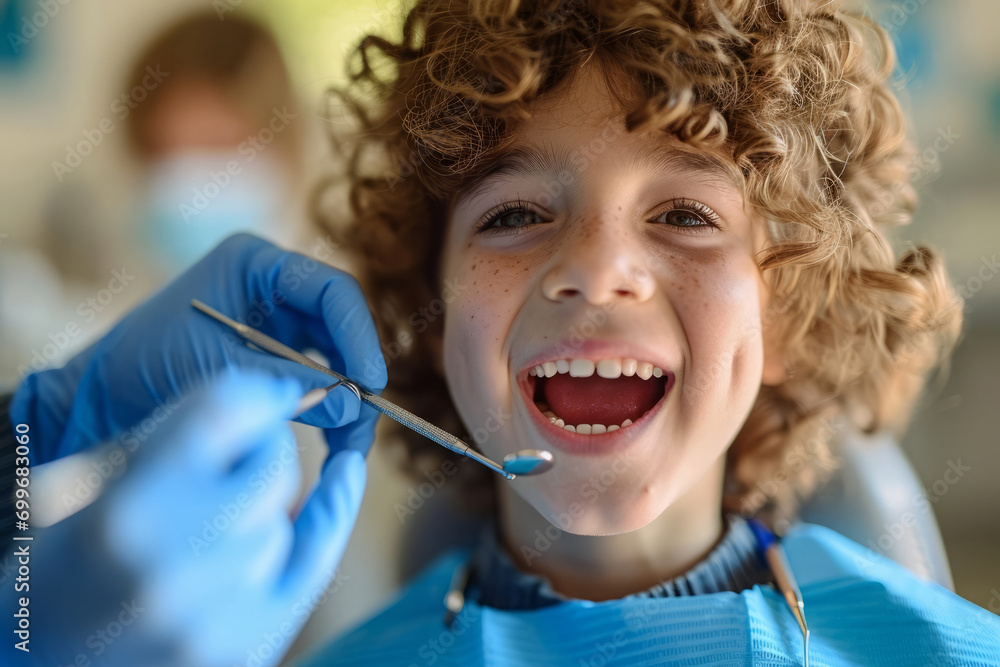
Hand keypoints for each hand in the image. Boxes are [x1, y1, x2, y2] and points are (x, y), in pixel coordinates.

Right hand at [1, 372, 367, 666]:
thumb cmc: (61, 567)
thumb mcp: (91, 488)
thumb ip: (177, 440)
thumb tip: (271, 396)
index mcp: (125, 512)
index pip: (225, 414)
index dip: (257, 394)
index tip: (269, 391)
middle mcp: (175, 567)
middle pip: (273, 467)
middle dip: (261, 450)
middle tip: (230, 460)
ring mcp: (215, 618)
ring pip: (284, 516)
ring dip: (263, 503)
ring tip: (212, 519)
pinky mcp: (244, 649)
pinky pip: (314, 561)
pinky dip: (331, 513)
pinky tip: (345, 475)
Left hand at [10, 233, 388, 465]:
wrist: (102, 394)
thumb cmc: (145, 365)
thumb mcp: (220, 371)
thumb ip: (288, 384)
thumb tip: (355, 406)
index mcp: (255, 263)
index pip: (331, 291)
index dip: (359, 336)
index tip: (371, 383)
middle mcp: (273, 285)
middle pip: (341, 323)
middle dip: (357, 372)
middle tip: (366, 419)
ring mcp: (276, 318)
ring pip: (336, 353)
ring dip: (348, 395)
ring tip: (351, 440)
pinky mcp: (274, 352)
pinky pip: (317, 373)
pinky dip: (328, 404)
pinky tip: (334, 434)